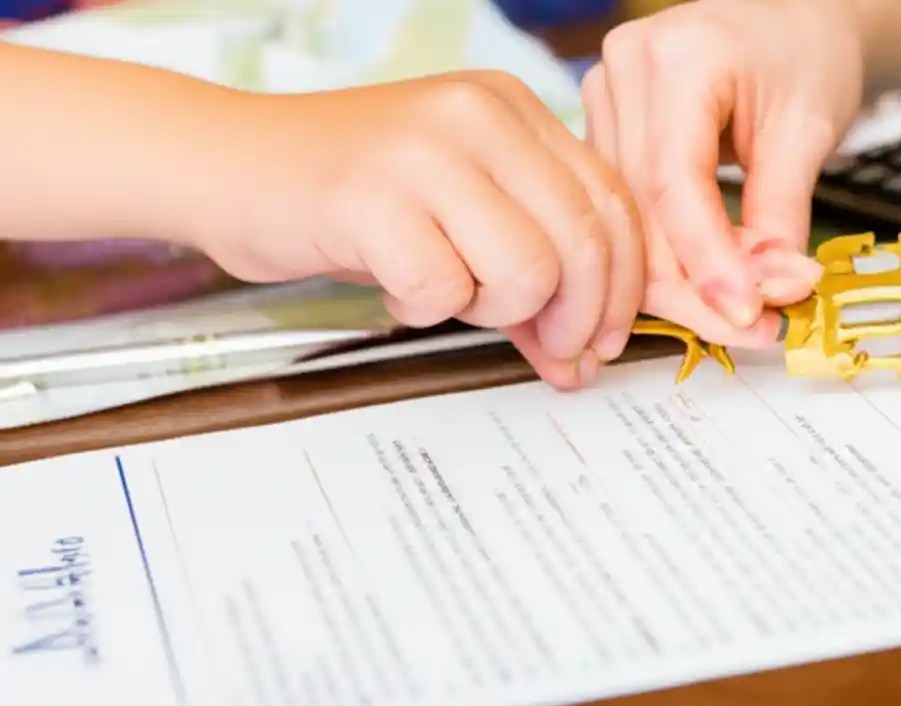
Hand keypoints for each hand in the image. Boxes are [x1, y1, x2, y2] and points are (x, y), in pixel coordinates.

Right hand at [192, 71, 643, 389]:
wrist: (227, 166)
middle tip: (558, 354)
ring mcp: (423, 151)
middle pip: (584, 242)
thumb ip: (531, 267)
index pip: (612, 201)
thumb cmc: (349, 197)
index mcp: (511, 108)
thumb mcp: (459, 212)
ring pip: (528, 271)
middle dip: (579, 319)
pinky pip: (443, 292)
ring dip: (494, 311)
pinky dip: (423, 310)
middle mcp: (477, 114)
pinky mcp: (370, 197)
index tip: (608, 337)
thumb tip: (585, 354)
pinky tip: (393, 287)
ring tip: (446, 294)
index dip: (625, 285)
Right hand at [582, 0, 864, 345]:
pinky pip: (625, 213)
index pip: (674, 181)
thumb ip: (781, 216)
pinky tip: (709, 282)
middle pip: (641, 212)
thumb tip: (766, 293)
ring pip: (626, 224)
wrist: (792, 26)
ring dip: (681, 281)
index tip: (745, 313)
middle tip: (755, 327)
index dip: (707, 259)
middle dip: (696, 286)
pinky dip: (667, 257)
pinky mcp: (602, 130)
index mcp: (679, 56)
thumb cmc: (804, 57)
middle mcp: (625, 71)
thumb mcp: (808, 132)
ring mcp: (604, 99)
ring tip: (743, 307)